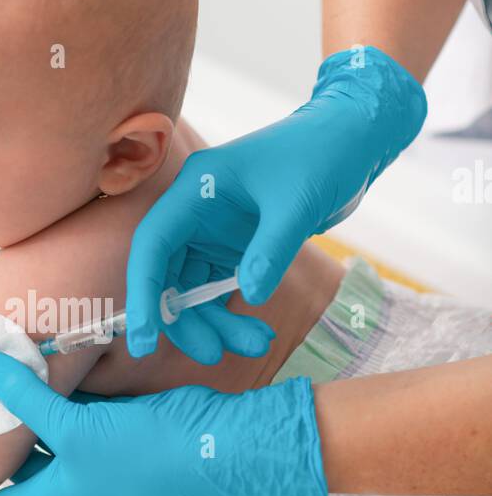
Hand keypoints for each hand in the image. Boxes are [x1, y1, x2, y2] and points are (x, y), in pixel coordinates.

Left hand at [0, 353, 330, 495]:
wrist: (218, 446)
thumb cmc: (144, 452)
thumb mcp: (75, 426)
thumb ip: (24, 395)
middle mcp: (70, 481)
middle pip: (15, 466)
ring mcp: (95, 456)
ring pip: (45, 433)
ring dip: (22, 409)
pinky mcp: (118, 429)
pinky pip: (75, 412)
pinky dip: (57, 391)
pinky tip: (38, 359)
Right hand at [125, 47, 425, 361]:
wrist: (352, 141)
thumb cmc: (322, 155)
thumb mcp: (297, 204)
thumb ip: (271, 250)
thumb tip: (249, 298)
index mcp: (195, 189)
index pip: (153, 246)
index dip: (144, 294)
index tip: (145, 340)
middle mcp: (194, 212)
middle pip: (168, 276)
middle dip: (186, 320)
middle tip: (213, 354)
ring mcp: (212, 230)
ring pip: (193, 290)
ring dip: (215, 323)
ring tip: (256, 346)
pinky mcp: (233, 246)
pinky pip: (217, 290)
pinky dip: (231, 315)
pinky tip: (257, 332)